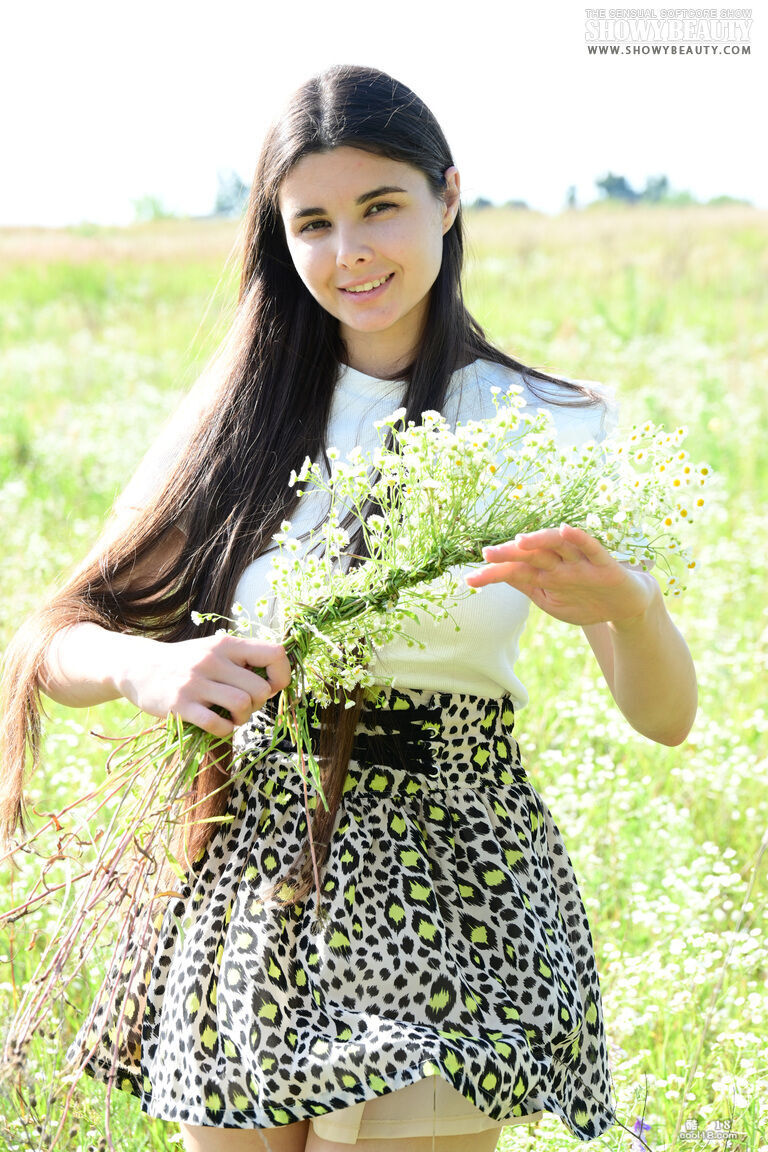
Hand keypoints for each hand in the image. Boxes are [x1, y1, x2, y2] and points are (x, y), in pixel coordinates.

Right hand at [115, 633, 291, 737]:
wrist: (137, 667)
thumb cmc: (185, 662)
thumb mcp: (213, 649)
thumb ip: (242, 660)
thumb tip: (277, 679)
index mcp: (226, 644)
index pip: (275, 654)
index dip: (281, 675)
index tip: (269, 686)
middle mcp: (212, 660)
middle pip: (261, 689)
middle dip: (259, 703)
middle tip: (244, 705)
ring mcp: (196, 683)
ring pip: (242, 705)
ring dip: (242, 717)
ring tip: (231, 716)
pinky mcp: (180, 705)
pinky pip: (217, 724)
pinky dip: (224, 729)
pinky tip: (217, 724)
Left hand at [464, 523, 655, 626]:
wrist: (626, 607)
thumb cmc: (586, 600)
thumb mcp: (552, 601)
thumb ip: (529, 588)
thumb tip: (500, 577)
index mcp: (546, 574)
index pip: (516, 570)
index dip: (494, 574)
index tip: (470, 580)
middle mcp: (561, 564)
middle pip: (531, 555)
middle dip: (509, 554)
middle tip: (486, 554)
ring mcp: (582, 562)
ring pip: (558, 546)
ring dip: (539, 540)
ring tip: (519, 541)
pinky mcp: (604, 565)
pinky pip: (591, 548)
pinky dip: (579, 538)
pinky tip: (565, 530)